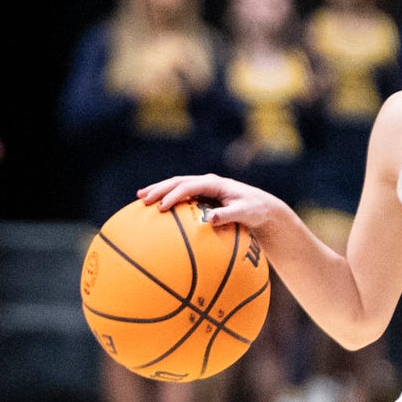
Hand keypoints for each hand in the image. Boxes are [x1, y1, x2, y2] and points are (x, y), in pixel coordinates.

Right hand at [136, 173, 292, 240]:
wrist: (262, 206)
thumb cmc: (255, 210)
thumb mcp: (245, 213)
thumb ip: (229, 215)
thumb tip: (210, 219)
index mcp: (214, 183)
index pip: (189, 186)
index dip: (174, 195)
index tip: (161, 207)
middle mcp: (206, 182)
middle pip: (177, 182)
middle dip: (159, 189)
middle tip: (143, 200)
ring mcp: (202, 187)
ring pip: (176, 185)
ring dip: (158, 190)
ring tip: (140, 198)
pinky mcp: (201, 195)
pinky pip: (180, 195)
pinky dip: (166, 198)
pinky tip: (155, 208)